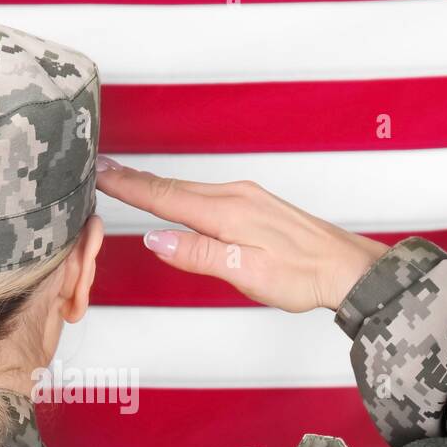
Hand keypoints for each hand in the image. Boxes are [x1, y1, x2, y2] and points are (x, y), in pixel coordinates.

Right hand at [94, 156, 387, 311]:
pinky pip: (206, 194)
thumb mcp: (245, 272)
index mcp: (226, 212)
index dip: (128, 187)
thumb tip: (156, 239)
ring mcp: (246, 197)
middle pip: (173, 189)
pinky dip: (180, 193)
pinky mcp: (255, 205)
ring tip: (127, 181)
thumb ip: (198, 254)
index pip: (165, 199)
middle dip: (134, 180)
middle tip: (101, 171)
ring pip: (189, 190)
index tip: (100, 174)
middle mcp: (235, 196)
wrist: (347, 268)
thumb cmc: (303, 275)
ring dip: (155, 186)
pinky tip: (176, 197)